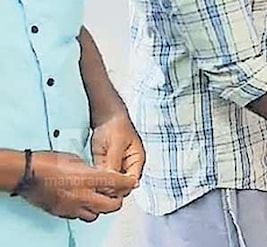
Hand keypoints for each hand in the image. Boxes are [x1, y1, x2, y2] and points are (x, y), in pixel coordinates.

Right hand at [19, 151, 138, 221]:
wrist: (26, 174)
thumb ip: (92, 169)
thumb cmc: (48, 162)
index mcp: (89, 179)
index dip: (128, 183)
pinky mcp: (63, 212)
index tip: (131, 182)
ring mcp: (73, 206)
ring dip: (102, 206)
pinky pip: (80, 216)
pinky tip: (83, 201)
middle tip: (117, 192)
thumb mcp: (76, 160)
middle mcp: (83, 195)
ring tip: (100, 197)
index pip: (118, 184)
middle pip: (113, 205)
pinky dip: (86, 210)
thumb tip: (101, 174)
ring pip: (97, 214)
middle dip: (118, 198)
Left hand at [90, 114, 144, 188]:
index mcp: (137, 160)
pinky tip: (89, 180)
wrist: (105, 116)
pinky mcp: (105, 166)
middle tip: (97, 188)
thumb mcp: (115, 145)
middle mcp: (128, 166)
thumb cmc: (115, 126)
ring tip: (92, 185)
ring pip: (111, 184)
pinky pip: (102, 178)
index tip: (107, 188)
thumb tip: (114, 181)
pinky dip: (96, 180)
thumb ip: (114, 163)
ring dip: (103, 185)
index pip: (132, 181)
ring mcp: (116, 167)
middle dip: (111, 188)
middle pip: (122, 185)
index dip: (121, 187)